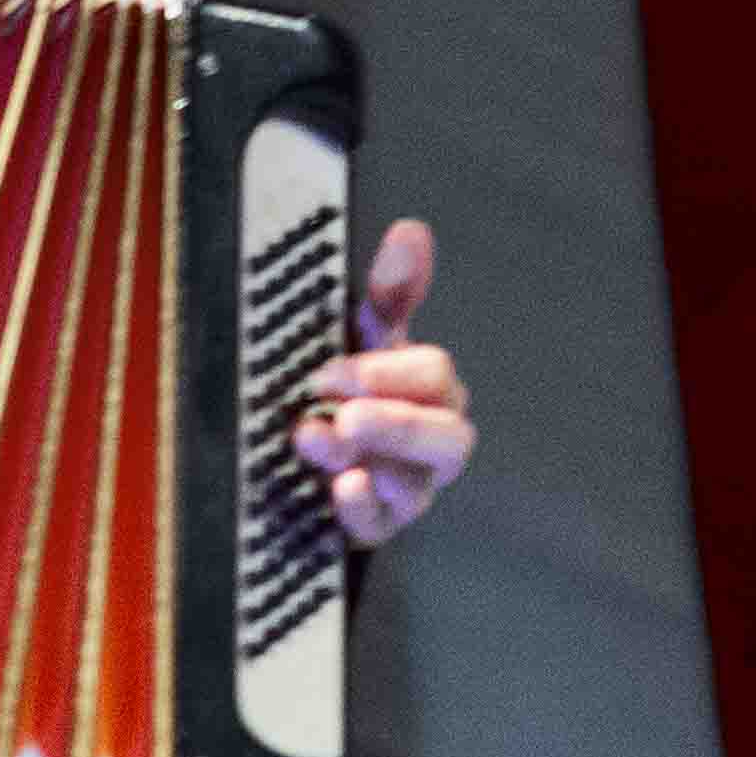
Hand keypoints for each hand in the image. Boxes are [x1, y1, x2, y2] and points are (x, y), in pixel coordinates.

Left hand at [292, 218, 473, 546]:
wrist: (308, 454)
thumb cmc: (349, 387)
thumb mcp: (364, 335)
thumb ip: (391, 290)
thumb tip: (412, 230)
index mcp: (431, 392)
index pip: (435, 377)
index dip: (389, 372)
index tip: (333, 370)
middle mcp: (430, 443)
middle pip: (447, 438)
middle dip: (397, 424)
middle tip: (344, 413)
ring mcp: (408, 489)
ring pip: (415, 486)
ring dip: (369, 461)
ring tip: (319, 441)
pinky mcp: (376, 526)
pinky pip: (381, 526)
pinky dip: (362, 507)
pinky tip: (339, 489)